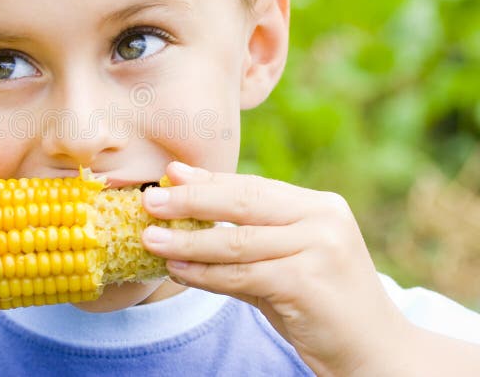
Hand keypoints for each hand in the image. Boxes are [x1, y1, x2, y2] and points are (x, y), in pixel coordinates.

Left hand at [141, 162, 410, 376]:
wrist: (375, 352)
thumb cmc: (320, 303)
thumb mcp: (287, 259)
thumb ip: (246, 236)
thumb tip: (188, 210)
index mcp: (319, 206)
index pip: (253, 187)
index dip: (208, 181)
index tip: (170, 174)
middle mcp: (323, 219)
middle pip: (244, 203)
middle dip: (191, 201)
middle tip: (151, 200)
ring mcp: (319, 249)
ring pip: (237, 242)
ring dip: (188, 242)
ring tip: (152, 239)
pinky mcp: (308, 283)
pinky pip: (243, 276)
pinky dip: (206, 275)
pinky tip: (178, 271)